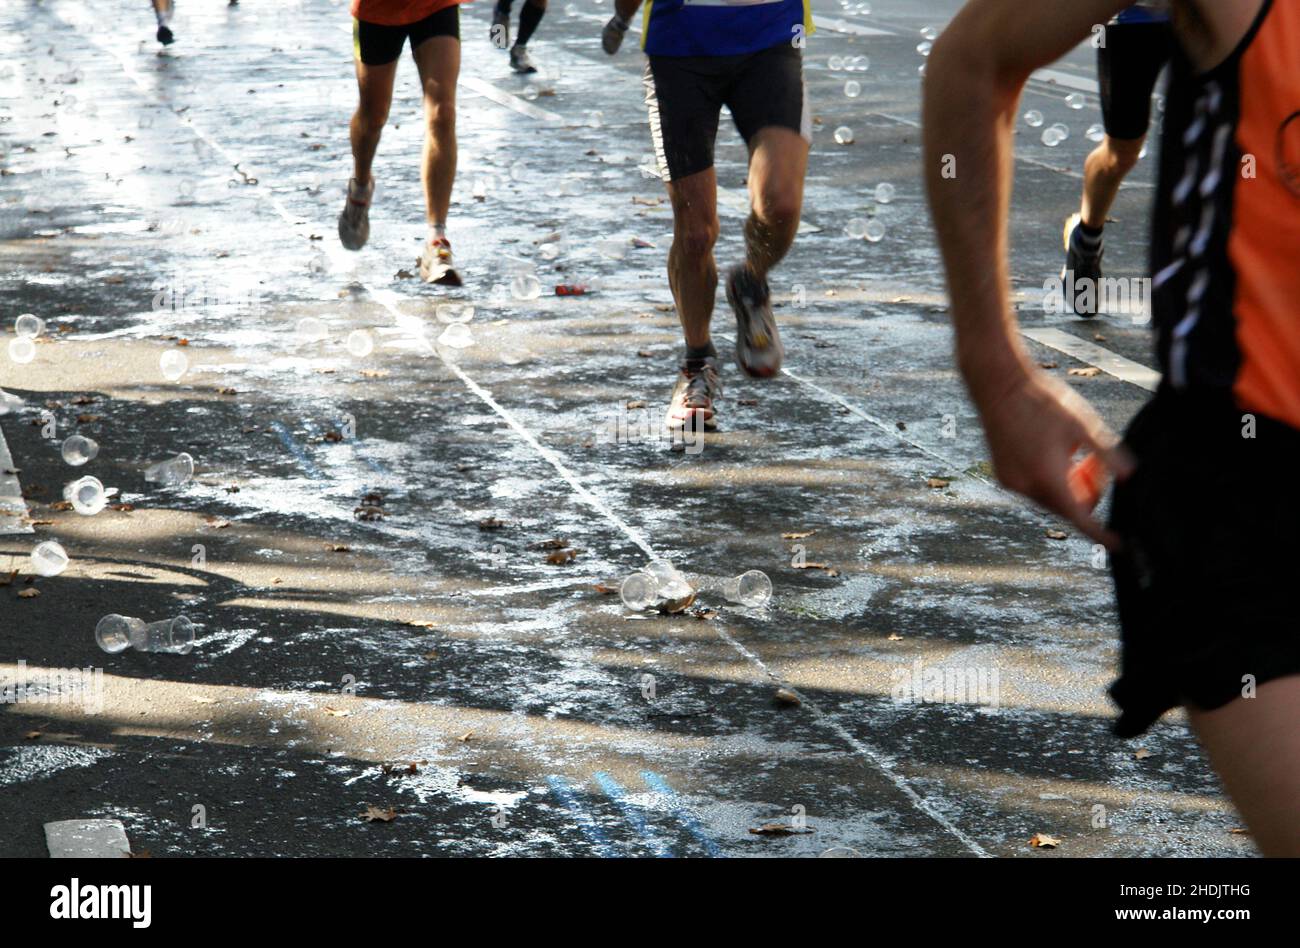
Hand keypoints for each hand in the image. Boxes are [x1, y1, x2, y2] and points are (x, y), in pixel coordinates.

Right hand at [970, 361, 1134, 548]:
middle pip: (1066, 509)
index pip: (1080, 518)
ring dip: (1067, 487)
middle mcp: (1026, 486)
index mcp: (1048, 477)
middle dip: (1085, 495)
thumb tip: (1130, 477)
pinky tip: (1052, 453)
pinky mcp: (1003, 474)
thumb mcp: (1083, 425)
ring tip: (1073, 454)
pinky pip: (1033, 490)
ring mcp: (1011, 482)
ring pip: (1049, 499)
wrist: (998, 385)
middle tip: (1093, 464)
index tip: (1119, 544)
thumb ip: (1108, 454)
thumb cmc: (1042, 401)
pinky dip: (1049, 481)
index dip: (1101, 534)